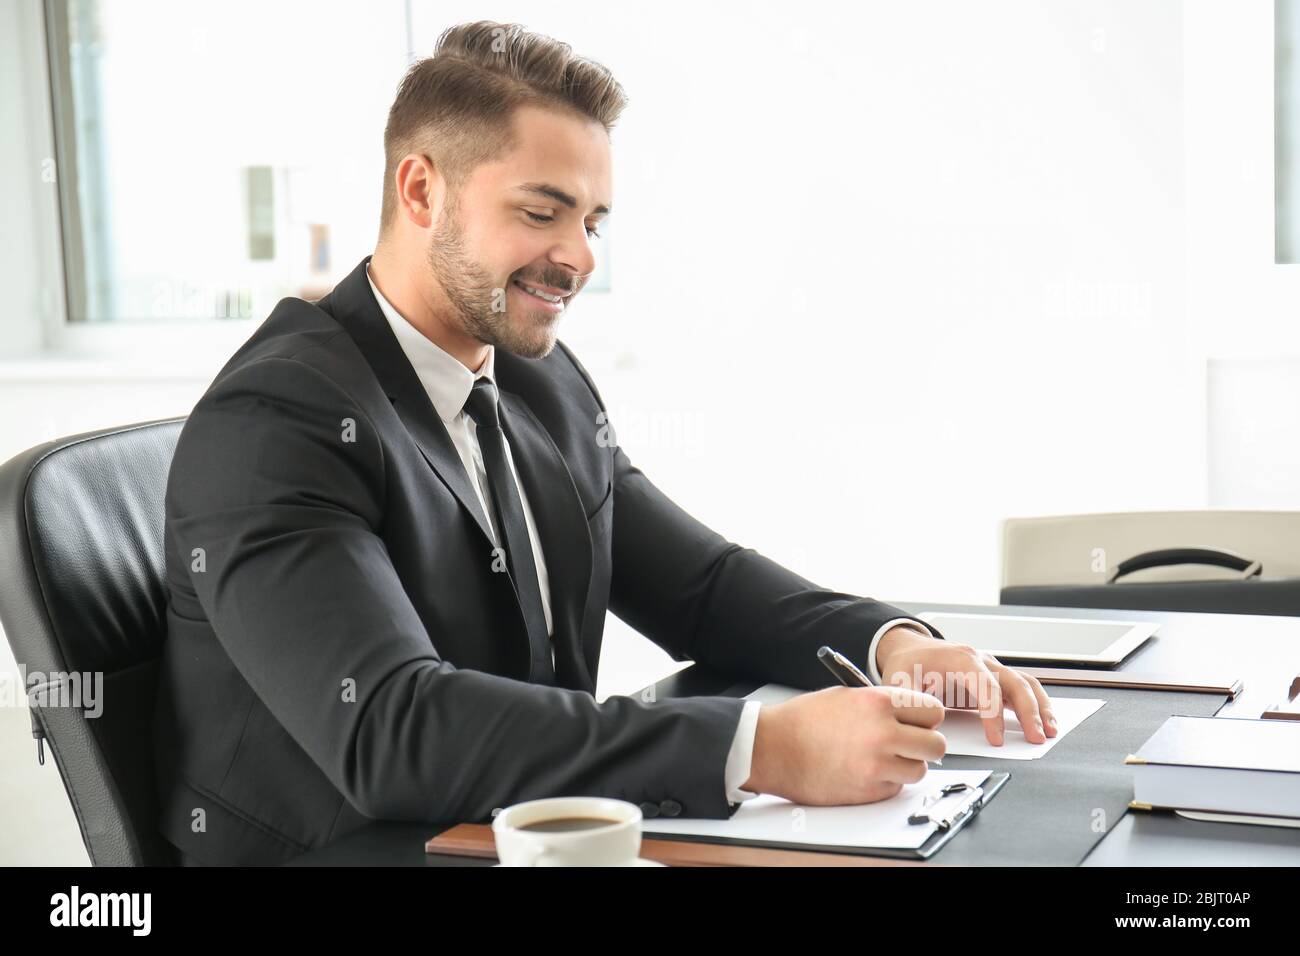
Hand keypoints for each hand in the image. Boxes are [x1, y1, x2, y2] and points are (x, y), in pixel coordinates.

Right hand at [742, 684, 946, 804]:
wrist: (774, 747)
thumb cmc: (805, 720)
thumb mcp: (848, 696)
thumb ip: (883, 705)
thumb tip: (912, 716)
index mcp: (879, 702)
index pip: (934, 711)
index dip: (927, 718)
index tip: (919, 723)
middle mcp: (883, 733)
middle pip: (937, 745)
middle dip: (925, 745)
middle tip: (909, 744)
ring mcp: (877, 764)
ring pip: (919, 770)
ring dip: (906, 766)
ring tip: (883, 758)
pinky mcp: (868, 790)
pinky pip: (895, 788)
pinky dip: (886, 782)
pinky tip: (864, 770)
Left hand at [876, 626, 1057, 745]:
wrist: (910, 650)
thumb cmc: (908, 665)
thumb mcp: (901, 682)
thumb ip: (913, 705)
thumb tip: (926, 731)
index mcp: (960, 659)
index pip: (987, 685)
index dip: (993, 713)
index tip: (996, 739)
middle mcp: (981, 661)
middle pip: (1014, 682)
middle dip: (1028, 711)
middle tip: (1036, 738)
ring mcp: (991, 668)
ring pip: (1025, 683)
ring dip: (1040, 707)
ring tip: (1050, 731)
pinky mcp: (994, 678)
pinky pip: (1022, 688)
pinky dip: (1037, 703)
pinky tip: (1045, 721)